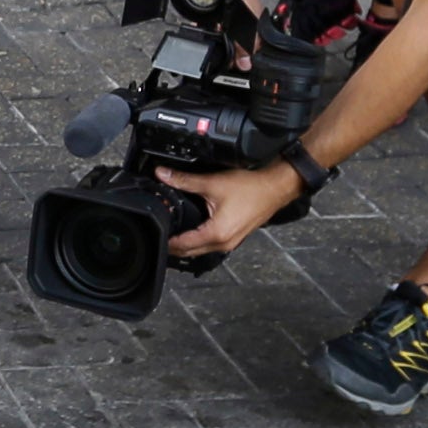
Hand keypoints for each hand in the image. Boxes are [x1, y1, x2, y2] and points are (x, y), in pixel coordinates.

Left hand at [160, 159, 298, 259]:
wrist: (276, 188)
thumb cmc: (251, 187)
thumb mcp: (213, 182)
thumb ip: (184, 180)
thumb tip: (162, 174)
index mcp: (216, 234)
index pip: (182, 245)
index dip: (165, 240)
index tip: (152, 233)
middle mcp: (223, 244)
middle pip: (189, 252)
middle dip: (172, 246)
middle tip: (157, 233)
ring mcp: (230, 243)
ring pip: (200, 250)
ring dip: (185, 244)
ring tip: (170, 232)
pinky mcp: (234, 238)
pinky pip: (210, 245)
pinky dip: (198, 240)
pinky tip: (191, 230)